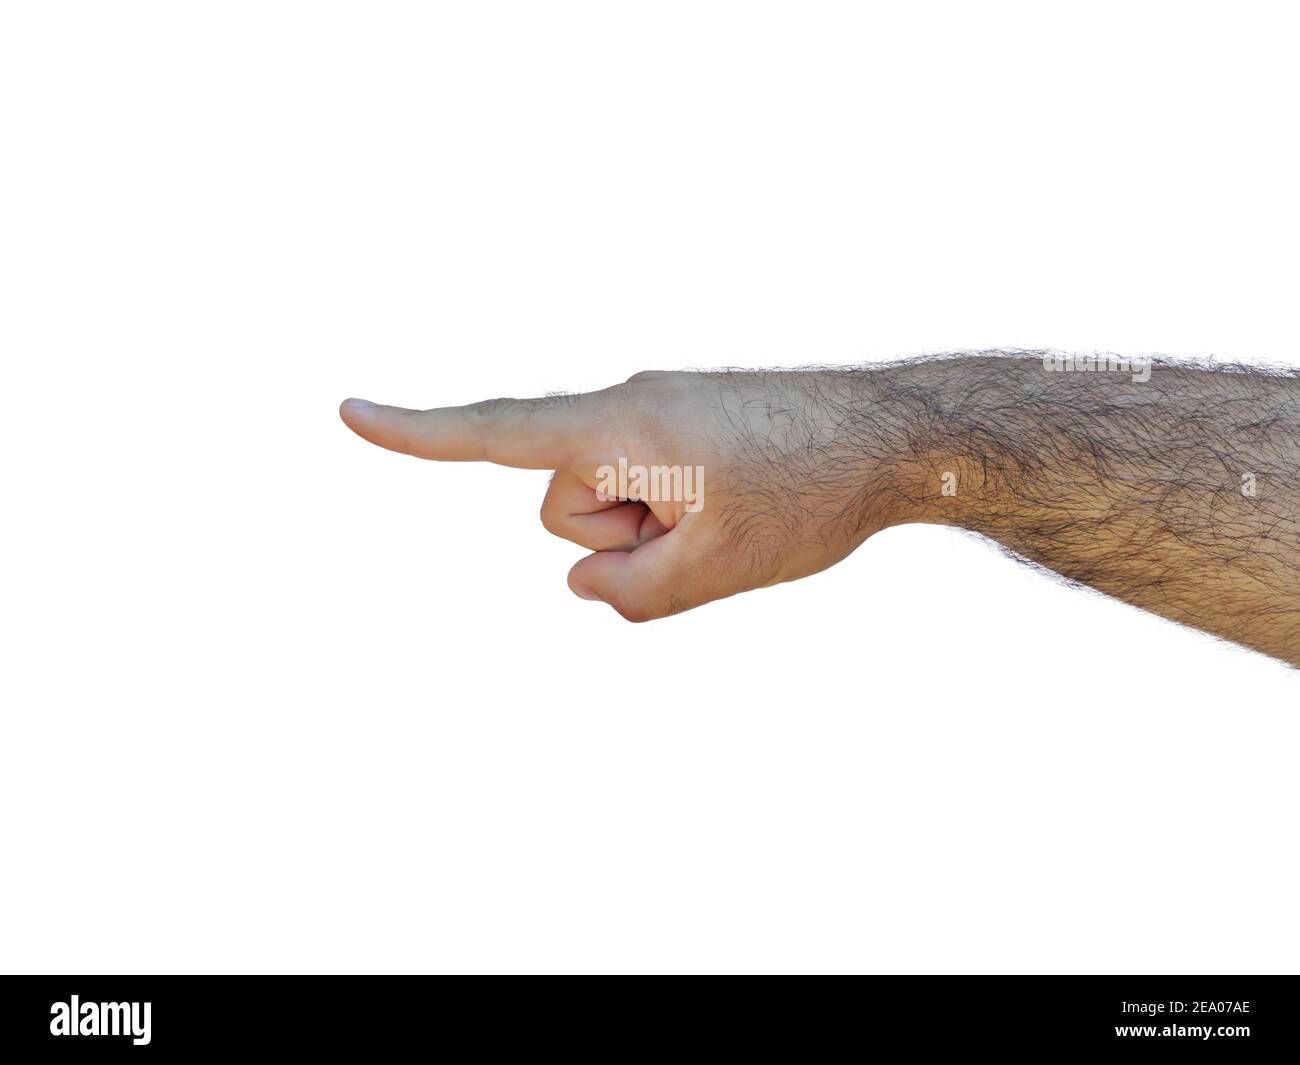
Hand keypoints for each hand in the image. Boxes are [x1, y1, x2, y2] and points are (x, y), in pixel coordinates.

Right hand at [339, 371, 901, 619]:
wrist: (899, 436)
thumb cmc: (811, 495)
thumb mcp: (714, 571)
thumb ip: (625, 594)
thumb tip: (582, 580)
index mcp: (620, 425)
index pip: (498, 435)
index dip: (416, 436)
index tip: (347, 413)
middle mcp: (626, 404)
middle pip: (566, 502)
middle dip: (617, 534)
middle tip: (706, 525)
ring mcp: (657, 409)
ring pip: (610, 499)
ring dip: (654, 524)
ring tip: (732, 510)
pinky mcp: (683, 420)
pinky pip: (647, 479)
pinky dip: (675, 506)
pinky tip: (739, 501)